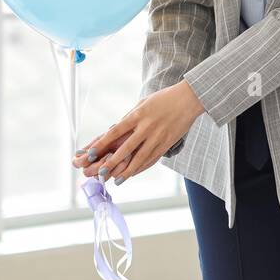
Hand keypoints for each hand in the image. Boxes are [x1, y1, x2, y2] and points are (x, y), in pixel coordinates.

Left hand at [72, 80, 202, 184]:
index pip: (115, 131)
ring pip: (140, 157)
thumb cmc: (164, 98)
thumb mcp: (143, 103)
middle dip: (112, 162)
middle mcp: (147, 127)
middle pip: (126, 148)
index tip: (90, 154)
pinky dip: (142, 167)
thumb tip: (116, 129)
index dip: (102, 144)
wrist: (189, 98)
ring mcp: (158, 136)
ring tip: (117, 180)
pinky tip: (134, 173)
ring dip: (128, 170)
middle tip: (100, 174)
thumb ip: (131, 117)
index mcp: (138, 115)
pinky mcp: (167, 143)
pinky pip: (153, 158)